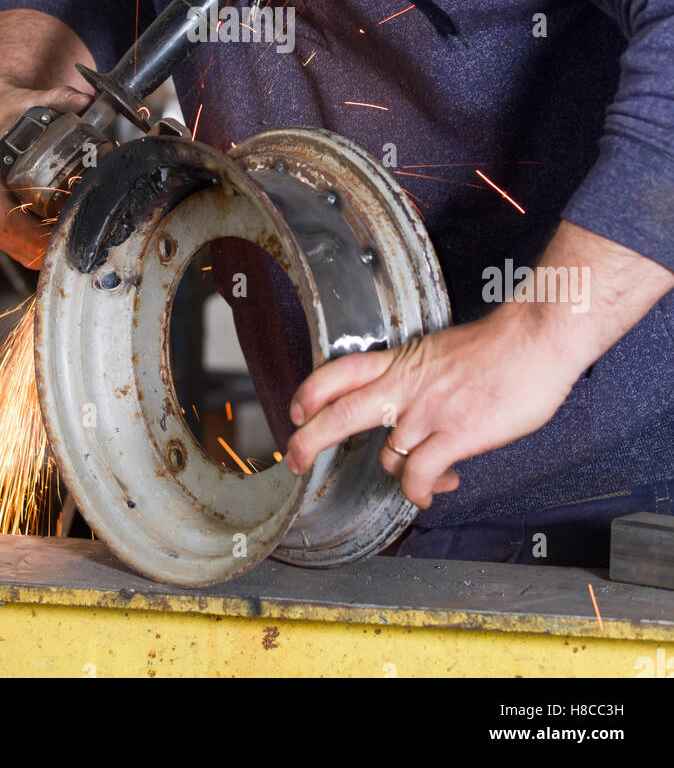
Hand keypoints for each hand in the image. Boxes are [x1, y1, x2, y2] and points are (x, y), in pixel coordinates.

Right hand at [0, 82, 92, 268]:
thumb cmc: (0, 115)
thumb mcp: (25, 102)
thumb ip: (55, 99)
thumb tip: (82, 98)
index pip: (6, 219)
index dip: (36, 235)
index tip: (64, 235)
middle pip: (12, 240)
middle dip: (46, 244)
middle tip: (80, 239)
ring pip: (12, 248)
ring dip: (40, 248)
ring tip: (72, 239)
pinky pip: (9, 244)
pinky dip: (32, 246)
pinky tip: (56, 238)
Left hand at [284, 300, 578, 508]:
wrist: (537, 338)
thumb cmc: (502, 345)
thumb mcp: (444, 350)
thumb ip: (423, 378)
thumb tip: (419, 407)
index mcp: (403, 360)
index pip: (340, 370)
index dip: (310, 391)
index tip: (297, 409)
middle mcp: (407, 385)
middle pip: (339, 413)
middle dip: (308, 440)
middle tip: (295, 459)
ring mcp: (428, 411)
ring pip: (388, 455)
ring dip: (402, 474)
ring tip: (426, 478)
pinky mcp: (455, 434)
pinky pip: (420, 476)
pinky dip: (420, 491)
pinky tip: (432, 492)